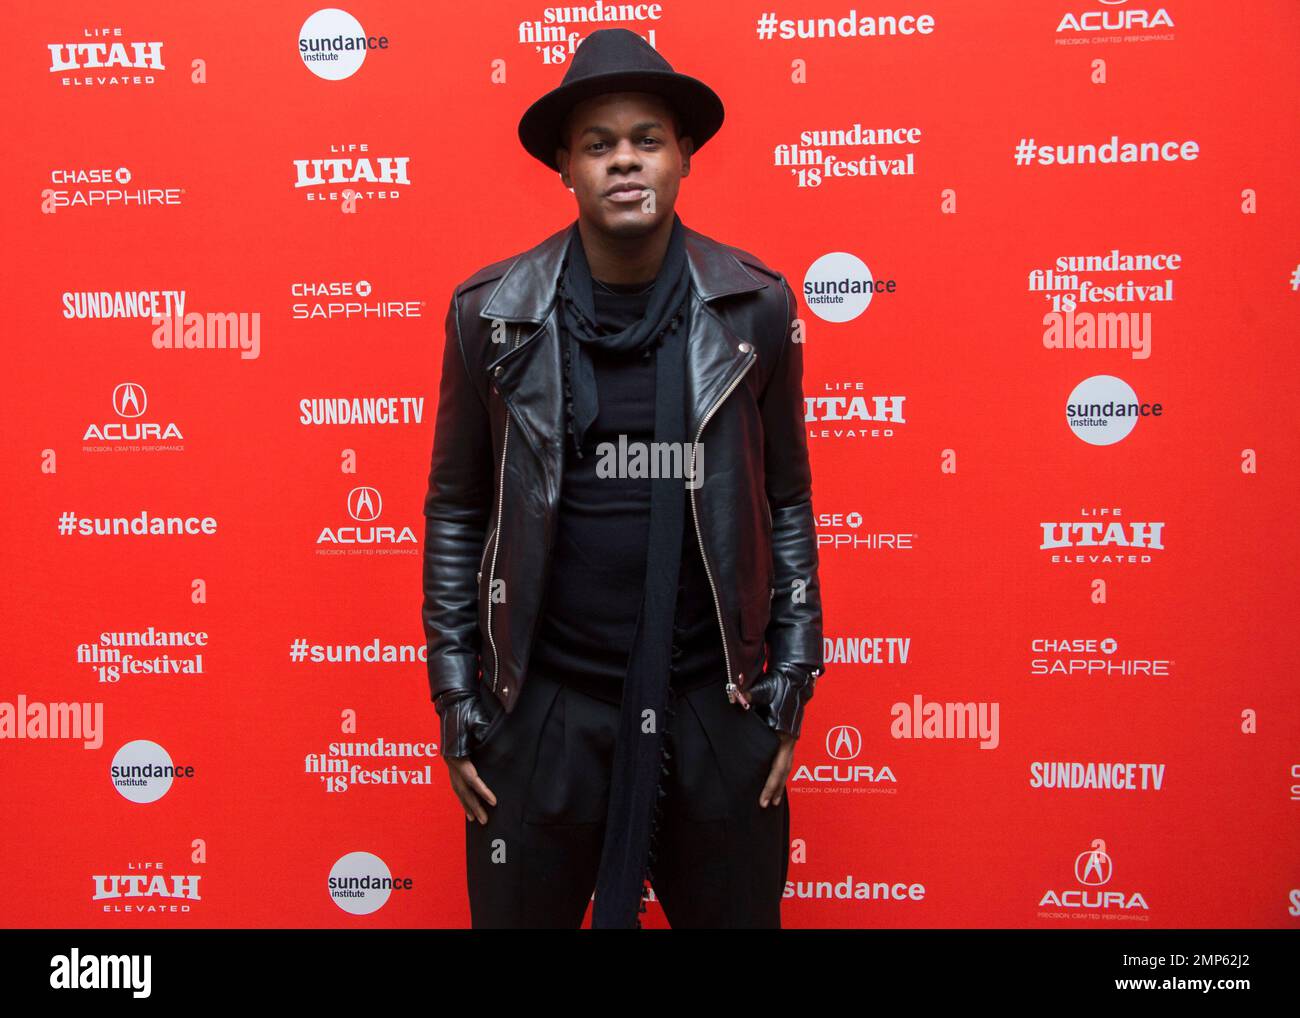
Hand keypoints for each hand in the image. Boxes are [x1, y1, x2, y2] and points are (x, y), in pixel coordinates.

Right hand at [435, 690, 498, 823]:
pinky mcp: (451, 760)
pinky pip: (456, 782)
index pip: (470, 778)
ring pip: (456, 788)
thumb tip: (491, 740)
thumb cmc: (465, 710)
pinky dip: (462, 795)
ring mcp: (448, 761)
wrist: (451, 702)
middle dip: (473, 805)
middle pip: (462, 789)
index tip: (494, 802)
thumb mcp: (476, 719)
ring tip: (475, 819)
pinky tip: (467, 804)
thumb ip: (483, 731)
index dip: (482, 791)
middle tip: (485, 821)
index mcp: (456, 754)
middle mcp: (450, 760)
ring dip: (466, 804)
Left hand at [735, 687, 795, 807]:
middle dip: (775, 789)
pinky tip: (776, 778)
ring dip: (780, 783)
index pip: (778, 767)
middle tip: (766, 805)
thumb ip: (748, 697)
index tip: (763, 798)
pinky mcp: (788, 735)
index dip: (771, 784)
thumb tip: (736, 698)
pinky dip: (781, 772)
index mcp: (784, 735)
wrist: (794, 679)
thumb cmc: (778, 685)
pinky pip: (785, 759)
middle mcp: (790, 740)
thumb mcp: (762, 691)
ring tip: (774, 799)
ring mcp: (791, 738)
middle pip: (784, 771)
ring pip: (787, 766)